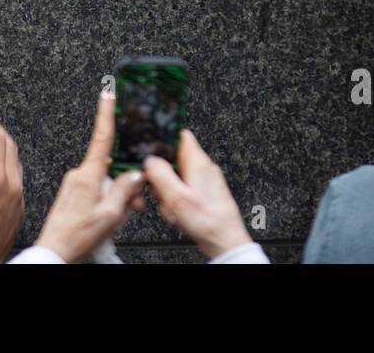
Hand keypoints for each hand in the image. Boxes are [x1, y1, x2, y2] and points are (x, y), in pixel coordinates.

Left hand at [33, 91, 146, 262]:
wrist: (54, 253)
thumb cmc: (77, 236)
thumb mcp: (110, 215)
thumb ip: (125, 191)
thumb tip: (136, 175)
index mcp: (88, 175)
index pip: (101, 137)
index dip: (106, 113)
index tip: (108, 94)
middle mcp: (80, 175)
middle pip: (111, 166)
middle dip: (126, 182)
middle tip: (134, 203)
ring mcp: (75, 185)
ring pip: (106, 182)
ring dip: (118, 197)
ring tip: (119, 218)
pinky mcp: (73, 195)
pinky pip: (97, 192)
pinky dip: (108, 202)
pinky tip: (110, 219)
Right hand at [144, 130, 251, 259]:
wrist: (224, 240)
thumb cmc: (207, 221)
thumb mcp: (177, 197)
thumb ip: (161, 174)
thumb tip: (149, 160)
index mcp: (198, 161)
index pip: (180, 134)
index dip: (163, 140)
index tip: (152, 154)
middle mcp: (204, 166)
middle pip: (174, 158)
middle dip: (163, 175)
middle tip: (162, 192)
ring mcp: (206, 179)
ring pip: (178, 175)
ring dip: (169, 191)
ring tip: (173, 207)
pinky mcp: (206, 191)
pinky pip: (185, 188)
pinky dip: (178, 199)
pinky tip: (179, 213)